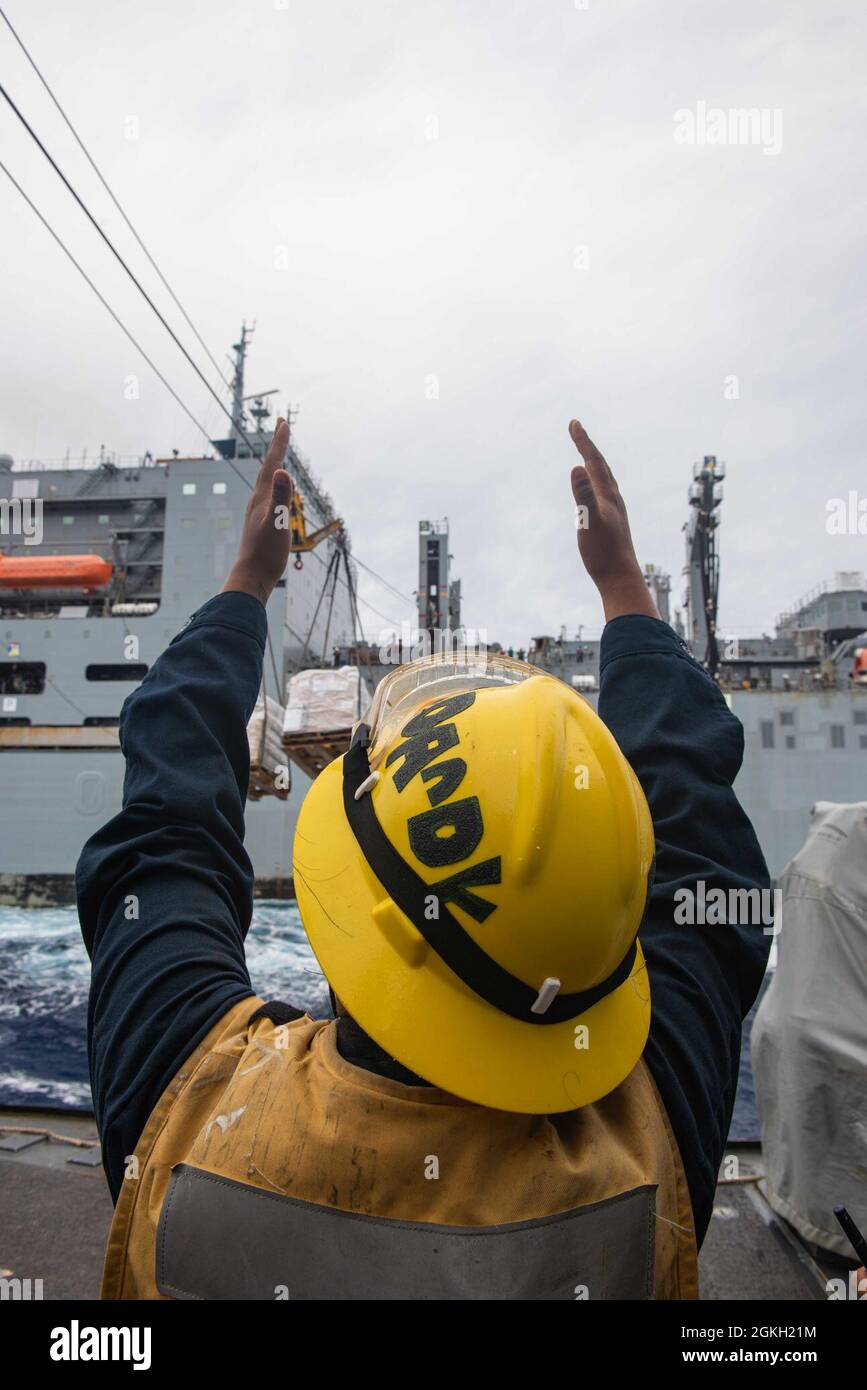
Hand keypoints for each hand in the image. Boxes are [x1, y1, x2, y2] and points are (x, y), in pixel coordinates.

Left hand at [222, 418, 292, 605]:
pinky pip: (269, 494)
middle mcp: (257, 500)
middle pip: (268, 466)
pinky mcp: (260, 522)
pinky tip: (275, 490)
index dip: (279, 442)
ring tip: (279, 453)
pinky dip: (274, 484)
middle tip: (282, 426)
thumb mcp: (278, 523)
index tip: (283, 422)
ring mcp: (258, 511)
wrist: (251, 576)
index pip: (272, 463)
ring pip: (267, 480)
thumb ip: (280, 497)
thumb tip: (281, 471)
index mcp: (262, 497)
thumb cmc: (266, 553)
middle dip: (276, 446)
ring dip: (274, 463)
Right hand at [568, 419, 658, 622]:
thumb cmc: (603, 554)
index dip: (583, 441)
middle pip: (600, 466)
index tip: (573, 423)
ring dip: (594, 464)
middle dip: (587, 447)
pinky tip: (595, 491)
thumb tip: (577, 467)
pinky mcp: (613, 522)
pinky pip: (603, 493)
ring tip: (587, 455)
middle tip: (576, 430)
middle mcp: (614, 499)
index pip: (593, 461)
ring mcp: (615, 511)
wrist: (620, 579)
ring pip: (604, 479)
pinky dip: (596, 483)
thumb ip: (583, 495)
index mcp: (608, 496)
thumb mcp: (589, 522)